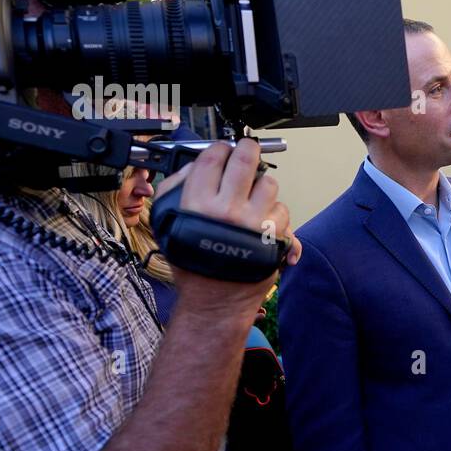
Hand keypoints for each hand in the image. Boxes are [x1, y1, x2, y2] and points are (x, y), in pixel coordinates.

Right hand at [155, 139, 299, 316]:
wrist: (213, 301)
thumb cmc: (192, 264)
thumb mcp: (168, 223)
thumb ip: (176, 188)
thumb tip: (196, 163)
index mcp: (198, 204)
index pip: (214, 157)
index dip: (220, 148)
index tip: (224, 150)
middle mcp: (228, 211)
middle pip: (247, 160)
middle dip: (249, 150)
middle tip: (248, 151)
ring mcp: (254, 224)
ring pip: (270, 184)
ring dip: (263, 187)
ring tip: (253, 198)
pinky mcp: (274, 238)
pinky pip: (283, 212)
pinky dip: (275, 216)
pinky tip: (262, 223)